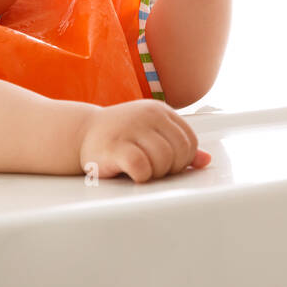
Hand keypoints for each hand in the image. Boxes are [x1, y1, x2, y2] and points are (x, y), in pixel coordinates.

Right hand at [78, 100, 211, 182]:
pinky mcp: (114, 146)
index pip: (190, 141)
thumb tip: (206, 161)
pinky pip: (141, 166)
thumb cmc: (120, 137)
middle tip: (151, 169)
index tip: (165, 164)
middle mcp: (148, 115)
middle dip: (169, 168)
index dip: (182, 160)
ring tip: (140, 170)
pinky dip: (141, 176)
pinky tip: (131, 173)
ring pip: (163, 159)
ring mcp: (131, 128)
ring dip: (154, 173)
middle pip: (179, 152)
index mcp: (160, 111)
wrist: (80, 134)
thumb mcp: (152, 135)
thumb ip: (178, 145)